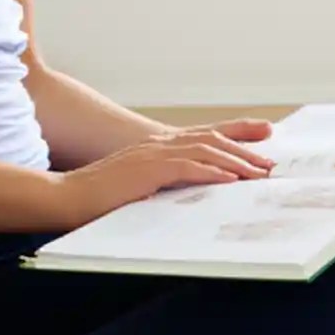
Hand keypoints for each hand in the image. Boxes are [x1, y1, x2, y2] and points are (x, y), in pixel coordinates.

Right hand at [53, 120, 277, 226]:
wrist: (66, 197)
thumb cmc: (100, 198)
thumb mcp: (142, 188)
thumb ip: (167, 185)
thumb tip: (196, 195)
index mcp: (158, 147)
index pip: (204, 136)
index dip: (235, 139)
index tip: (260, 148)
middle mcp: (158, 144)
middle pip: (212, 140)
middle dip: (244, 151)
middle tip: (269, 164)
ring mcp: (153, 154)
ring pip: (205, 151)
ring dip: (235, 162)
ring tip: (258, 173)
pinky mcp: (147, 170)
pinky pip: (187, 167)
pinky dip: (212, 173)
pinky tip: (231, 180)